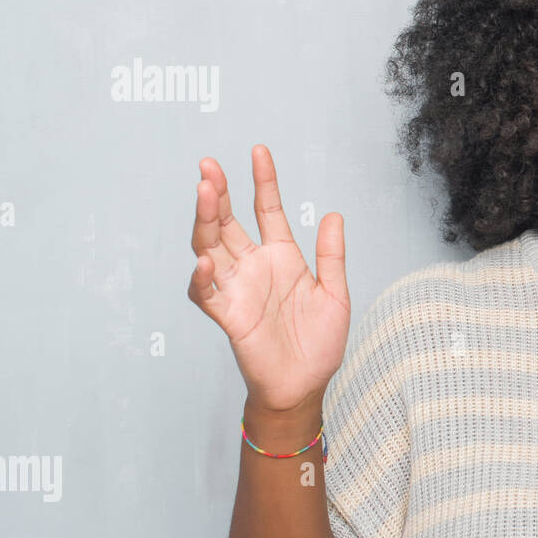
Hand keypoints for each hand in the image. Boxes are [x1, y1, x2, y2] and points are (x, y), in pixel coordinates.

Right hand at [187, 145, 350, 413]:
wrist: (305, 386)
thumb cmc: (319, 343)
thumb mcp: (335, 294)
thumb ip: (331, 256)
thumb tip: (334, 215)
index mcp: (281, 257)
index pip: (268, 210)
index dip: (264, 181)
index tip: (259, 151)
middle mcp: (254, 267)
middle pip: (229, 222)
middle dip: (219, 193)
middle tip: (209, 166)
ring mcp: (237, 289)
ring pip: (211, 246)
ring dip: (206, 220)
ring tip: (206, 192)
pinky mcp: (227, 315)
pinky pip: (205, 292)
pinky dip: (201, 275)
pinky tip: (205, 257)